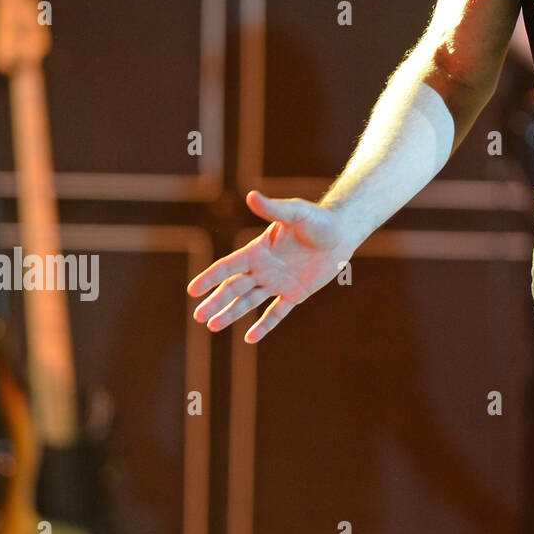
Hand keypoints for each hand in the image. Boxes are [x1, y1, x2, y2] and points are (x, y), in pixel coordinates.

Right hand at [187, 191, 351, 342]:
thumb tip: (251, 195)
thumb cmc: (318, 219)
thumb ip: (273, 208)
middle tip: (198, 317)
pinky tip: (250, 338)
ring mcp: (278, 282)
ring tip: (213, 326)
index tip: (192, 290)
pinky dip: (264, 325)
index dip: (211, 277)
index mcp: (259, 250)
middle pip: (234, 288)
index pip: (229, 266)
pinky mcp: (295, 293)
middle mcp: (264, 268)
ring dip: (231, 314)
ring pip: (249, 302)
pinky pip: (277, 312)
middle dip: (216, 301)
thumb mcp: (296, 212)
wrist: (342, 232)